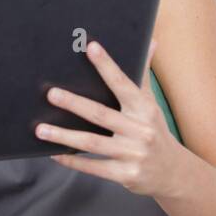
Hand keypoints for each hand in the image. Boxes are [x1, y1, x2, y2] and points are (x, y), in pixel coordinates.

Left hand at [37, 39, 182, 196]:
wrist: (174, 172)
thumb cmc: (154, 131)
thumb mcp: (151, 105)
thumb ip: (143, 75)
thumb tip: (150, 41)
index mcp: (144, 109)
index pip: (123, 84)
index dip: (107, 65)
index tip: (91, 47)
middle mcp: (140, 130)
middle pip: (101, 115)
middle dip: (75, 104)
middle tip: (51, 94)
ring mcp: (133, 154)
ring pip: (92, 143)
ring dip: (64, 136)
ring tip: (40, 129)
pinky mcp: (125, 175)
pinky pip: (93, 167)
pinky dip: (72, 161)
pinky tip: (53, 154)